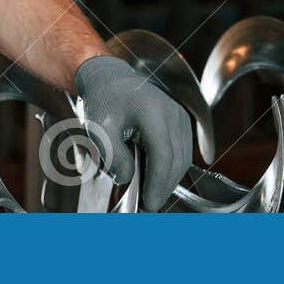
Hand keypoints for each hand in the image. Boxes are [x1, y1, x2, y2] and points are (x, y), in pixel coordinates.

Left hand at [73, 54, 192, 210]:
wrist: (109, 78)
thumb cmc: (103, 101)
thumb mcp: (100, 129)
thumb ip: (114, 157)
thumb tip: (128, 179)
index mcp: (153, 111)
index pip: (163, 157)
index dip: (158, 184)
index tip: (149, 204)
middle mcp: (173, 112)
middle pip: (177, 160)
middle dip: (164, 187)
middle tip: (148, 205)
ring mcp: (180, 115)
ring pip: (183, 158)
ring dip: (169, 179)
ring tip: (151, 194)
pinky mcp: (181, 119)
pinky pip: (183, 150)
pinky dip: (172, 167)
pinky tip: (157, 178)